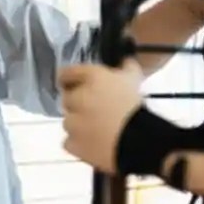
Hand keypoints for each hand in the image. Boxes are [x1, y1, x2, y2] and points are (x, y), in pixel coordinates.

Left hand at [57, 59, 145, 173]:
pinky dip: (78, 142)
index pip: (66, 73)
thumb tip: (125, 60)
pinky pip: (69, 141)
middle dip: (78, 102)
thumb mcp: (134, 79)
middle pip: (67, 98)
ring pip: (68, 120)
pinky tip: (92, 143)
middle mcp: (77, 98)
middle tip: (95, 108)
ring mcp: (72, 123)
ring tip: (96, 129)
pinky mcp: (72, 143)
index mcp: (91, 78)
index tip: (73, 82)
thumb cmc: (135, 106)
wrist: (137, 141)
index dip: (68, 78)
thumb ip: (126, 66)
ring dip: (78, 123)